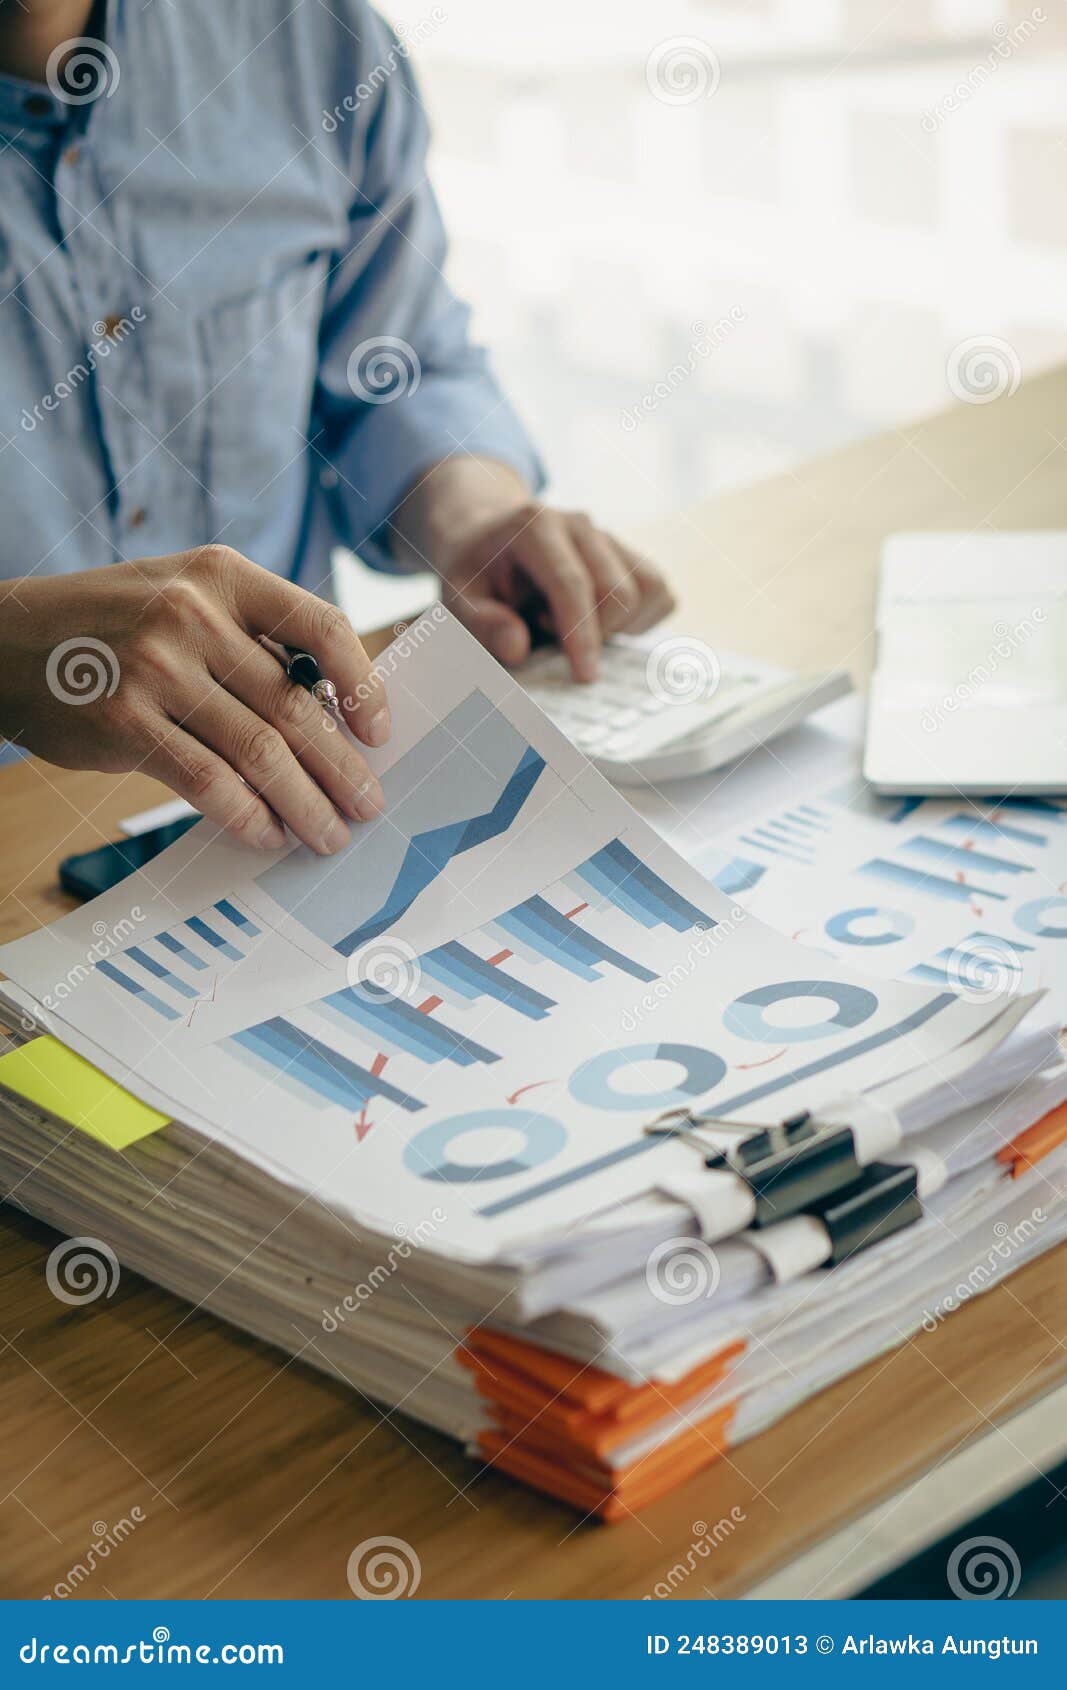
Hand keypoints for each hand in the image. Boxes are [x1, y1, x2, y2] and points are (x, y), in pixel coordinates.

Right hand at [0, 546, 391, 854]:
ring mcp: (158, 670)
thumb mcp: (184, 595)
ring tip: (328, 833)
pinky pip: (210, 783)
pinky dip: (249, 817)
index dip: (364, 686)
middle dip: (344, 768)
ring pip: (262, 753)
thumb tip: (334, 712)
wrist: (7, 641)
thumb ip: (251, 638)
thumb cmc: (113, 625)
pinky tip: (268, 835)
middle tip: (368, 805)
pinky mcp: (126, 724)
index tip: (380, 732)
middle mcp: (194, 615)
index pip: (323, 627)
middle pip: (298, 706)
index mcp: (224, 576)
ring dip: (307, 805)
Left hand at [437, 502, 674, 680]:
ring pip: (648, 589)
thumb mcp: (456, 598)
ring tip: (576, 628)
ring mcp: (609, 536)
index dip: (582, 634)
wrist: (489, 539)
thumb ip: (480, 624)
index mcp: (535, 527)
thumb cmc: (477, 573)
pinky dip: (641, 619)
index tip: (585, 676)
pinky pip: (659, 591)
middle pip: (618, 591)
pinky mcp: (628, 554)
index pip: (572, 584)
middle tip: (551, 639)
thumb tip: (518, 648)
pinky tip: (603, 624)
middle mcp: (579, 525)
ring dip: (621, 626)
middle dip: (596, 634)